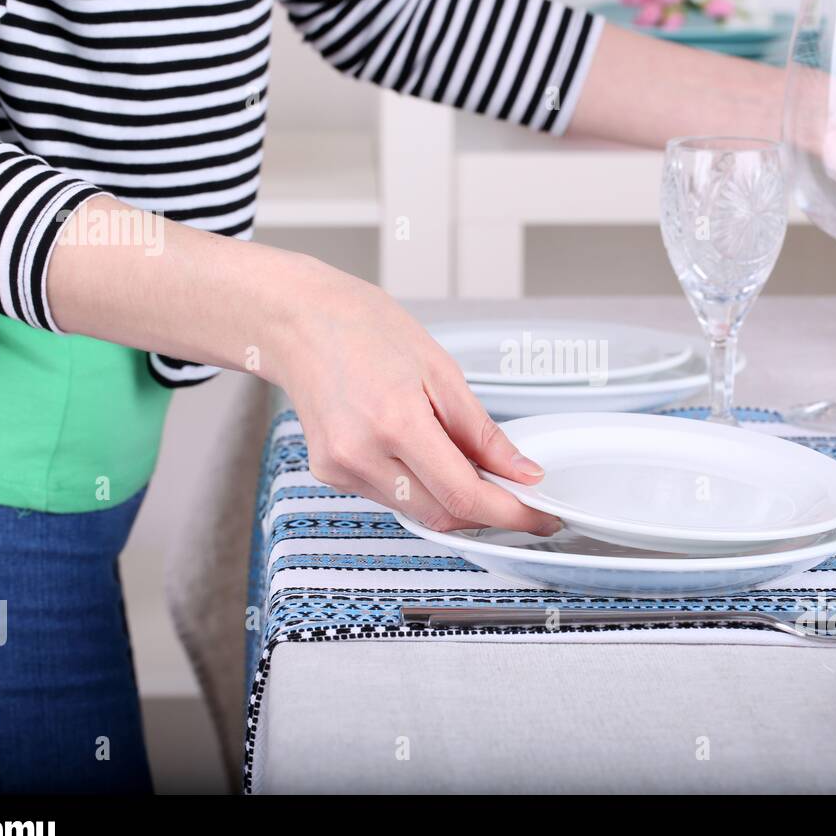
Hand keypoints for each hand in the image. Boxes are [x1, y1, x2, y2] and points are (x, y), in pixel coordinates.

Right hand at [277, 260, 560, 534]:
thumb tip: (519, 471)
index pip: (464, 495)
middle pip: (443, 515)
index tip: (538, 515)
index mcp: (395, 421)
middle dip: (487, 511)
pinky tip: (422, 454)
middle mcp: (361, 453)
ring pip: (418, 511)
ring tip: (464, 459)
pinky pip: (392, 498)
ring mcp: (340, 469)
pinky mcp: (331, 474)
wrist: (297, 320)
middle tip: (516, 492)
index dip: (510, 514)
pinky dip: (420, 487)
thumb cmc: (361, 328)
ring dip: (452, 499)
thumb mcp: (440, 370)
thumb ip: (482, 431)